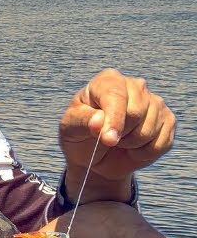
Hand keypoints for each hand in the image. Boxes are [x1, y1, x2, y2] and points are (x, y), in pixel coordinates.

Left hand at [59, 69, 174, 202]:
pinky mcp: (168, 121)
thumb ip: (82, 121)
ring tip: (119, 140)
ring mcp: (155, 103)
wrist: (96, 156)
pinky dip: (144, 153)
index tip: (108, 139)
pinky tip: (133, 147)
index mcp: (109, 81)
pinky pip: (161, 143)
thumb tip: (99, 121)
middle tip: (106, 137)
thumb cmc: (80, 135)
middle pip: (136, 113)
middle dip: (118, 134)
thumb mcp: (70, 128)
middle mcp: (136, 86)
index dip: (114, 120)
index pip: (116, 96)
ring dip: (129, 145)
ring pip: (149, 131)